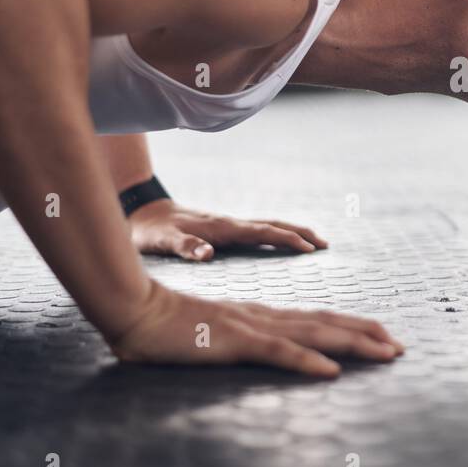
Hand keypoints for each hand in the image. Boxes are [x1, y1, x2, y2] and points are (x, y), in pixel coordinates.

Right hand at [109, 279, 404, 375]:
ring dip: (354, 344)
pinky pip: (280, 352)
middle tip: (400, 345)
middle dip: (366, 334)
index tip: (381, 335)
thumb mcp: (214, 333)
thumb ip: (237, 338)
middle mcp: (265, 316)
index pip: (316, 318)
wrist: (137, 310)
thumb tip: (258, 348)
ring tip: (386, 352)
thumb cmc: (169, 326)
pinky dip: (308, 361)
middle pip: (327, 323)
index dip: (351, 326)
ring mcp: (253, 326)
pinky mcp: (236, 341)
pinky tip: (331, 370)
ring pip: (315, 334)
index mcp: (261, 315)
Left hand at [128, 199, 327, 260]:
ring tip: (315, 242)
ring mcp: (229, 225)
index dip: (286, 239)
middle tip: (325, 244)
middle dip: (300, 233)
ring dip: (293, 232)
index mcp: (221, 228)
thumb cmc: (151, 231)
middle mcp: (230, 223)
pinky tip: (282, 241)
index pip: (261, 232)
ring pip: (268, 225)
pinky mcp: (224, 229)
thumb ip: (186, 247)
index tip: (308, 248)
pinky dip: (278, 234)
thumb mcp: (163, 241)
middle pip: (273, 225)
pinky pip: (259, 230)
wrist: (142, 212)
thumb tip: (209, 254)